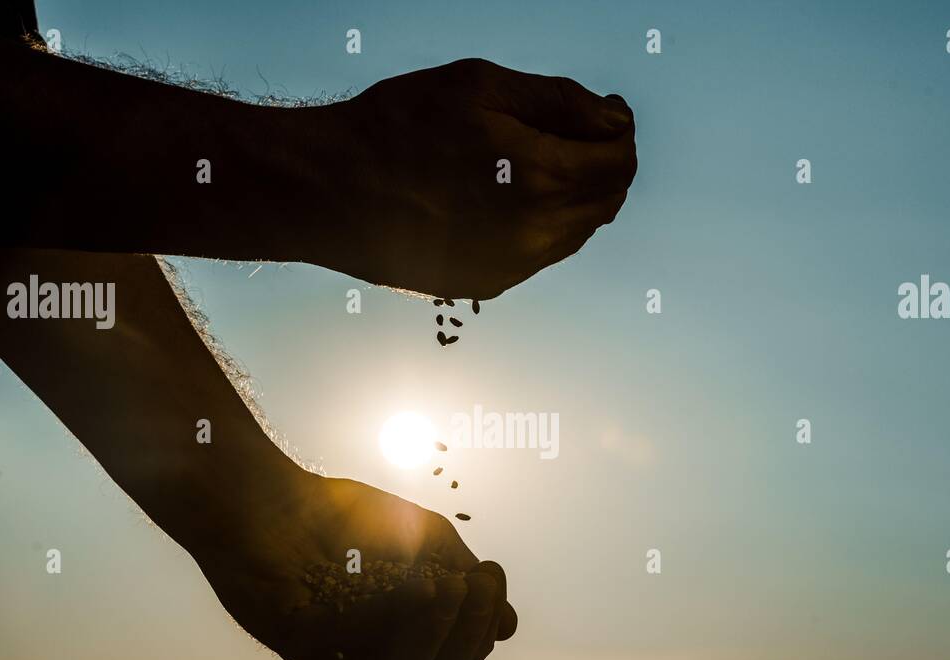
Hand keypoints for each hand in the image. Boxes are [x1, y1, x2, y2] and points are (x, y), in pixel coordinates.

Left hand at [195, 472, 516, 659]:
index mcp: (411, 627)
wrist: (269, 507)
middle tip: (474, 582)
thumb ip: (464, 578)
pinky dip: (407, 631)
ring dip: (444, 631)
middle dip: (472, 627)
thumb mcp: (424, 541)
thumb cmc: (344, 517)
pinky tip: (419, 590)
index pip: (468, 648)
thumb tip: (510, 626)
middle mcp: (384, 652)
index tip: (489, 573)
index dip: (487, 619)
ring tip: (447, 583)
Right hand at [320, 58, 636, 299]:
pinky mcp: (488, 283)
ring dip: (577, 194)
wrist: (327, 192)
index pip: (619, 161)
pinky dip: (544, 221)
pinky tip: (511, 193)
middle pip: (607, 201)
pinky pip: (541, 252)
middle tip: (584, 132)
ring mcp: (513, 266)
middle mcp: (536, 234)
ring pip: (577, 231)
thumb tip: (612, 118)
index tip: (608, 111)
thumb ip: (559, 102)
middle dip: (607, 163)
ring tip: (544, 158)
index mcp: (541, 178)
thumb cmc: (398, 126)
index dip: (621, 130)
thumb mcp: (481, 86)